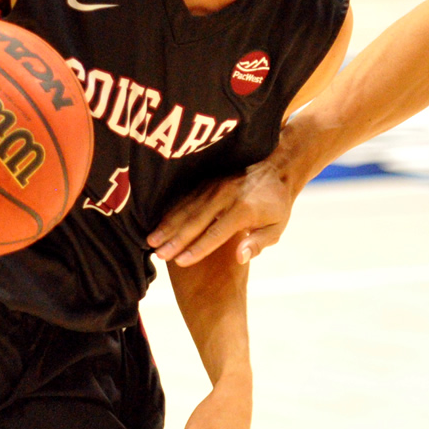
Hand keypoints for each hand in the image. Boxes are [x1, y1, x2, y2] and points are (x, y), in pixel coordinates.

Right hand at [149, 157, 297, 265]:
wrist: (275, 167)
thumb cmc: (276, 204)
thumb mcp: (276, 227)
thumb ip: (258, 243)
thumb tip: (239, 258)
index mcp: (243, 210)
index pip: (215, 234)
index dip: (197, 249)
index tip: (180, 262)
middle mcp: (225, 196)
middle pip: (195, 222)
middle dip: (175, 240)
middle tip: (158, 255)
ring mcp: (213, 185)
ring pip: (186, 208)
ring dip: (168, 225)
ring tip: (152, 241)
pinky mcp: (206, 180)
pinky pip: (185, 196)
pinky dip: (171, 210)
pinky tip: (158, 222)